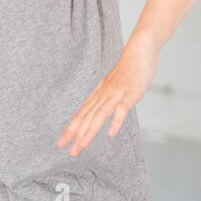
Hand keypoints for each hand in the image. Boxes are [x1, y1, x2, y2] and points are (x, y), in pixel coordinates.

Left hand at [57, 36, 155, 156]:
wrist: (139, 50)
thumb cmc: (127, 69)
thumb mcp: (112, 86)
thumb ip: (104, 99)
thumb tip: (96, 111)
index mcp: (98, 95)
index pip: (81, 115)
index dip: (70, 129)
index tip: (61, 143)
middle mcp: (103, 95)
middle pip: (87, 118)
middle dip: (76, 135)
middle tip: (68, 151)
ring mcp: (116, 94)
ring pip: (100, 115)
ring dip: (90, 131)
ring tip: (82, 145)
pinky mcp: (130, 93)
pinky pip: (122, 109)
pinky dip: (116, 121)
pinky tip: (111, 133)